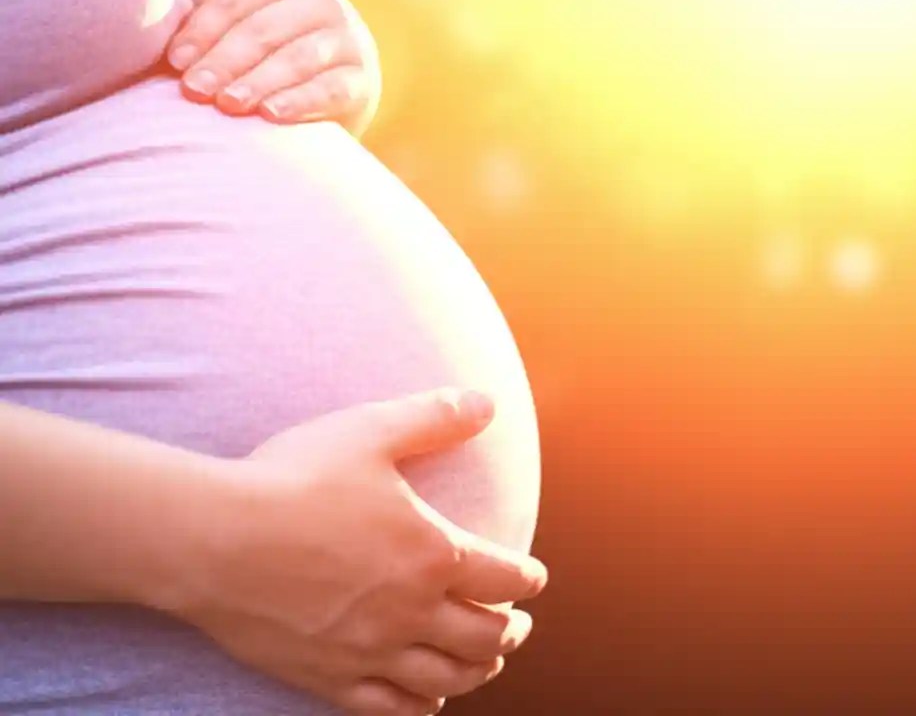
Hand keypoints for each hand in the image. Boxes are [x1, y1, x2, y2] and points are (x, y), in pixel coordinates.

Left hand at [167, 0, 380, 132]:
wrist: (323, 110)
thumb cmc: (260, 69)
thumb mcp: (238, 38)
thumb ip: (208, 21)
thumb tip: (150, 15)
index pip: (238, 0)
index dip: (204, 29)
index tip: (175, 62)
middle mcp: (322, 3)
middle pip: (266, 28)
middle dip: (225, 60)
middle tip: (194, 90)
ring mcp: (348, 40)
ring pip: (298, 56)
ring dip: (258, 81)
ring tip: (228, 105)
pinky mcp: (363, 80)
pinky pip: (331, 88)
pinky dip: (299, 101)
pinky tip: (270, 114)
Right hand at [176, 389, 547, 715]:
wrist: (212, 539)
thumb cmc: (292, 479)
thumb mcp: (370, 431)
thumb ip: (433, 417)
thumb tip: (488, 401)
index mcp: (434, 555)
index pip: (508, 579)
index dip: (529, 579)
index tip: (532, 578)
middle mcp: (413, 611)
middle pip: (487, 636)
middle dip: (511, 630)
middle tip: (516, 624)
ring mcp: (372, 651)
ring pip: (448, 678)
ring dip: (478, 670)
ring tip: (485, 661)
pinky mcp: (331, 678)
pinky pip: (393, 709)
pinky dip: (422, 705)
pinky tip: (429, 697)